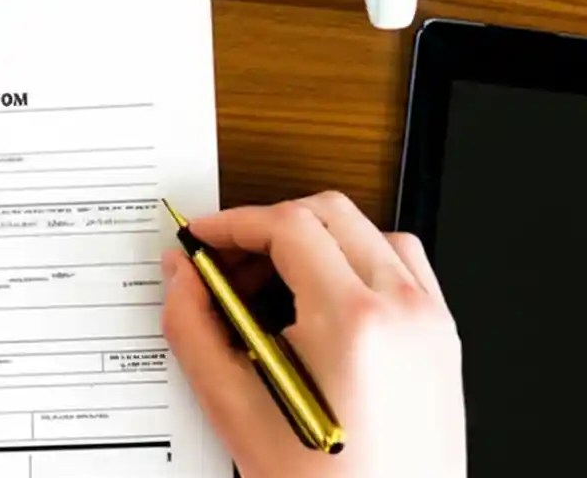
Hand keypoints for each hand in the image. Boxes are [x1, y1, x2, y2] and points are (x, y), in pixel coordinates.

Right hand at [162, 192, 463, 477]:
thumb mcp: (236, 410)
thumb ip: (195, 329)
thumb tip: (181, 276)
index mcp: (352, 321)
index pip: (288, 225)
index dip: (233, 223)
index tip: (203, 239)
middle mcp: (403, 310)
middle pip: (330, 213)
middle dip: (268, 226)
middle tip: (227, 262)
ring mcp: (431, 323)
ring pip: (370, 232)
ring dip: (315, 239)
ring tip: (272, 284)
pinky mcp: (442, 339)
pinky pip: (403, 267)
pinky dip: (358, 262)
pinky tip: (323, 302)